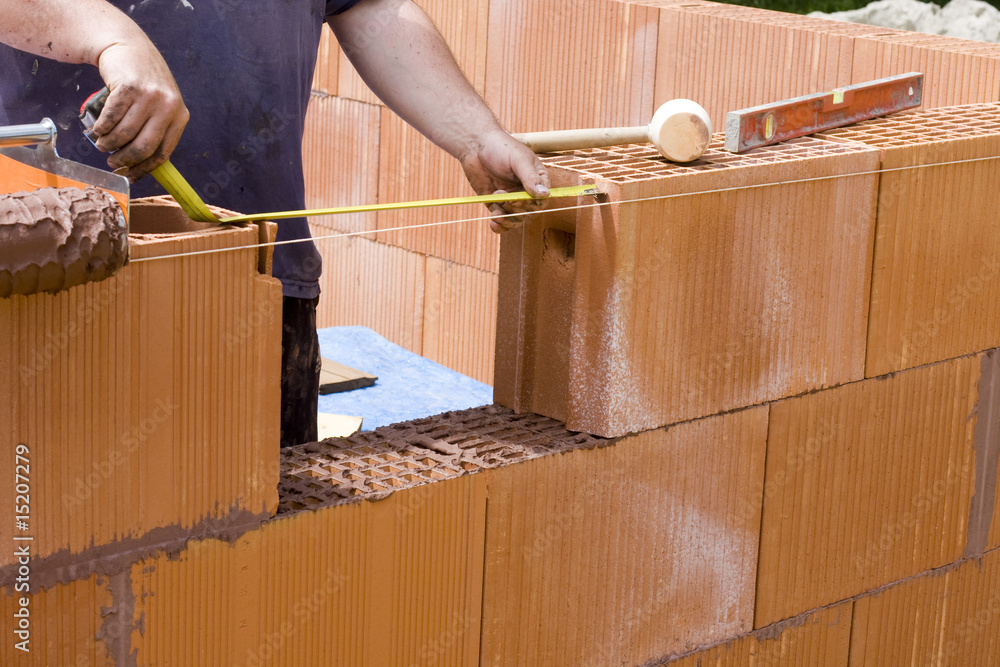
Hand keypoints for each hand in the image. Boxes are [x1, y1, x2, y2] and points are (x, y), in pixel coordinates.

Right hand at [92, 39, 187, 180]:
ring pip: (125, 134)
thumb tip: (143, 166)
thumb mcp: (161, 105)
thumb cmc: (144, 82)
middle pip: (143, 147)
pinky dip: (101, 128)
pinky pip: (111, 117)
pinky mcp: (129, 87)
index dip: (143, 169)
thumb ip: (157, 129)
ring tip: (102, 144)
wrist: (128, 46)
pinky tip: (97, 130)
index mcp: (180, 116)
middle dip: (124, 159)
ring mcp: (149, 96)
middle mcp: (168, 107)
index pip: (162, 153)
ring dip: (108, 144)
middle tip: (112, 162)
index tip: (129, 176)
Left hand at [459, 130, 550, 232]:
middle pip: (528, 212)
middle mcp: (526, 191)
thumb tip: (545, 194)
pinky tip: (494, 225)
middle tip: (504, 200)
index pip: (541, 200)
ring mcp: (511, 199)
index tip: (516, 200)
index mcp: (537, 179)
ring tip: (495, 214)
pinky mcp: (497, 204)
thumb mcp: (518, 160)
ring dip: (507, 220)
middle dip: (516, 211)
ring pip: (515, 219)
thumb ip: (530, 178)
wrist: (475, 146)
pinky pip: (501, 220)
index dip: (531, 204)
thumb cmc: (500, 147)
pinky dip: (499, 226)